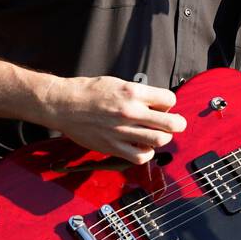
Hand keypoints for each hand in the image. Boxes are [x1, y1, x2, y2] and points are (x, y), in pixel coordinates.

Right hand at [39, 76, 186, 164]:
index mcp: (133, 92)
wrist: (63, 104)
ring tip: (155, 135)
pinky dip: (146, 153)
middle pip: (172, 123)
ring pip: (160, 141)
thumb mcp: (118, 83)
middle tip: (173, 124)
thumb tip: (159, 104)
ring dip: (162, 139)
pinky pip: (140, 157)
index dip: (169, 104)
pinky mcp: (113, 146)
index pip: (169, 99)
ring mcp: (122, 130)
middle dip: (177, 124)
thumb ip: (140, 93)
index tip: (162, 106)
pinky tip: (142, 147)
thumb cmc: (89, 92)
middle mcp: (130, 111)